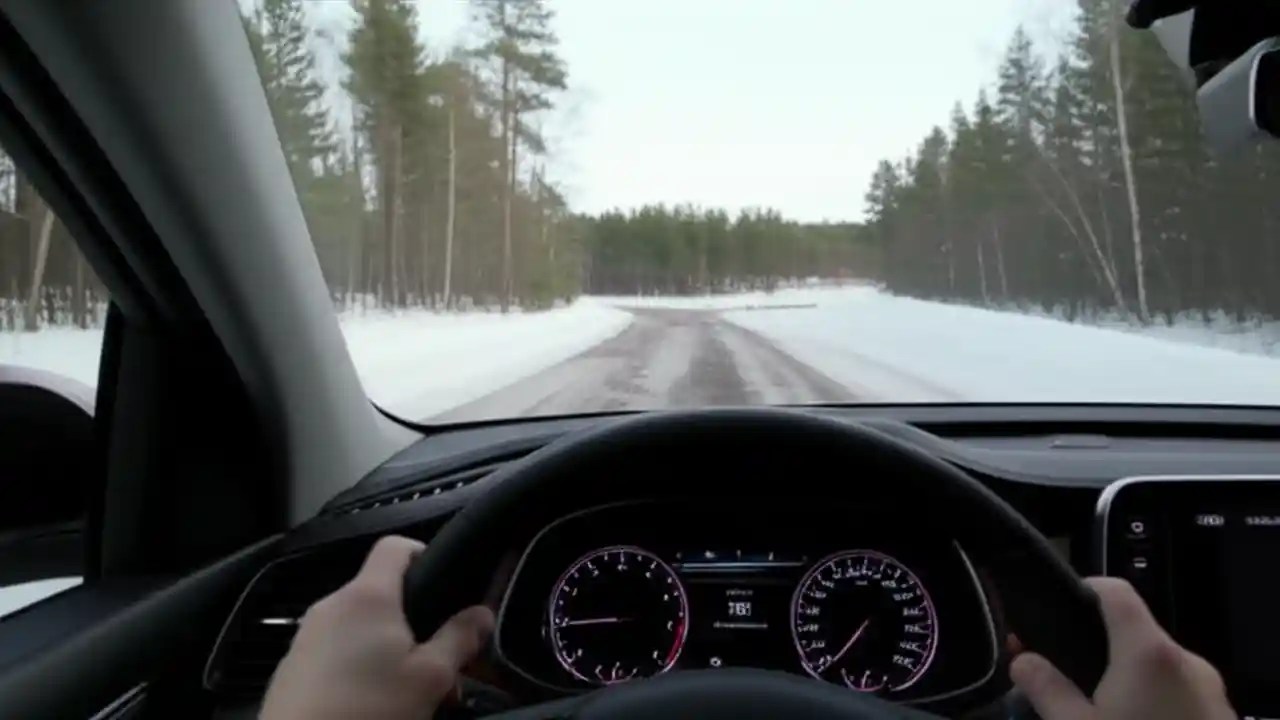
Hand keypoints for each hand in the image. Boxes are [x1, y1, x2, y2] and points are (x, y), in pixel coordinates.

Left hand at [261, 535, 494, 719]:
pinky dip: (358, 663)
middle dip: (413, 619)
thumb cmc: (369, 709)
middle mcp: (332, 603)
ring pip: (359, 624)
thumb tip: (483, 613)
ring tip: (407, 688)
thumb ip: (459, 639)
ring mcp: (306, 634)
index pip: (395, 545)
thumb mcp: (429, 679)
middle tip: (437, 660)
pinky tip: (369, 701)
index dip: (423, 553)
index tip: (445, 586)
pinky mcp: (292, 664)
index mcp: (368, 595)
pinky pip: (335, 648)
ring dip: (387, 646)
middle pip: (380, 592)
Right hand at [1010, 577, 1235, 719]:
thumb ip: (1046, 690)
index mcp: (1148, 652)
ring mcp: (1210, 692)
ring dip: (1125, 681)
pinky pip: (1177, 695)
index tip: (1056, 612)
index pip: (1116, 592)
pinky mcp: (1222, 718)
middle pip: (1134, 635)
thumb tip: (1022, 659)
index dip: (1085, 589)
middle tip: (1063, 680)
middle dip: (1097, 651)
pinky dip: (1151, 703)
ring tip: (1096, 715)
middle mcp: (1186, 661)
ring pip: (1156, 669)